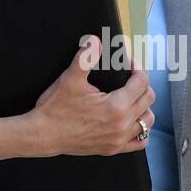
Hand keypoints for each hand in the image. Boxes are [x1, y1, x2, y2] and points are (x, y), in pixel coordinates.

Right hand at [29, 35, 153, 156]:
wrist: (43, 135)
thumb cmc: (55, 109)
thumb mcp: (70, 79)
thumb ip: (85, 58)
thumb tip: (94, 41)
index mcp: (116, 105)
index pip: (141, 82)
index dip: (138, 68)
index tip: (131, 63)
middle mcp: (122, 124)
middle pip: (148, 99)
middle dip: (142, 84)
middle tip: (131, 78)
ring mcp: (118, 139)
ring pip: (148, 121)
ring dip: (144, 107)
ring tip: (133, 98)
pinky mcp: (113, 149)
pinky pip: (140, 142)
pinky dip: (141, 131)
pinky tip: (132, 122)